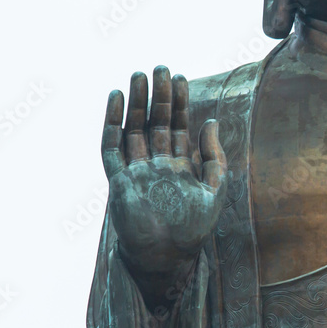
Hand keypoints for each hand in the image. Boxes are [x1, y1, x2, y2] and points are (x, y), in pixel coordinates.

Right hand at [102, 66, 226, 292]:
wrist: (167, 259)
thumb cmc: (192, 231)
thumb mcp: (214, 191)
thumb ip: (215, 158)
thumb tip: (211, 122)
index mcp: (178, 166)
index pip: (177, 126)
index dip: (179, 102)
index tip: (180, 77)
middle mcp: (155, 165)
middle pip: (155, 122)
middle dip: (158, 96)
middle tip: (160, 68)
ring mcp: (135, 171)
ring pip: (133, 129)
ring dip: (136, 103)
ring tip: (138, 75)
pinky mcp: (118, 180)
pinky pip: (112, 147)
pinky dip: (112, 123)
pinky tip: (116, 99)